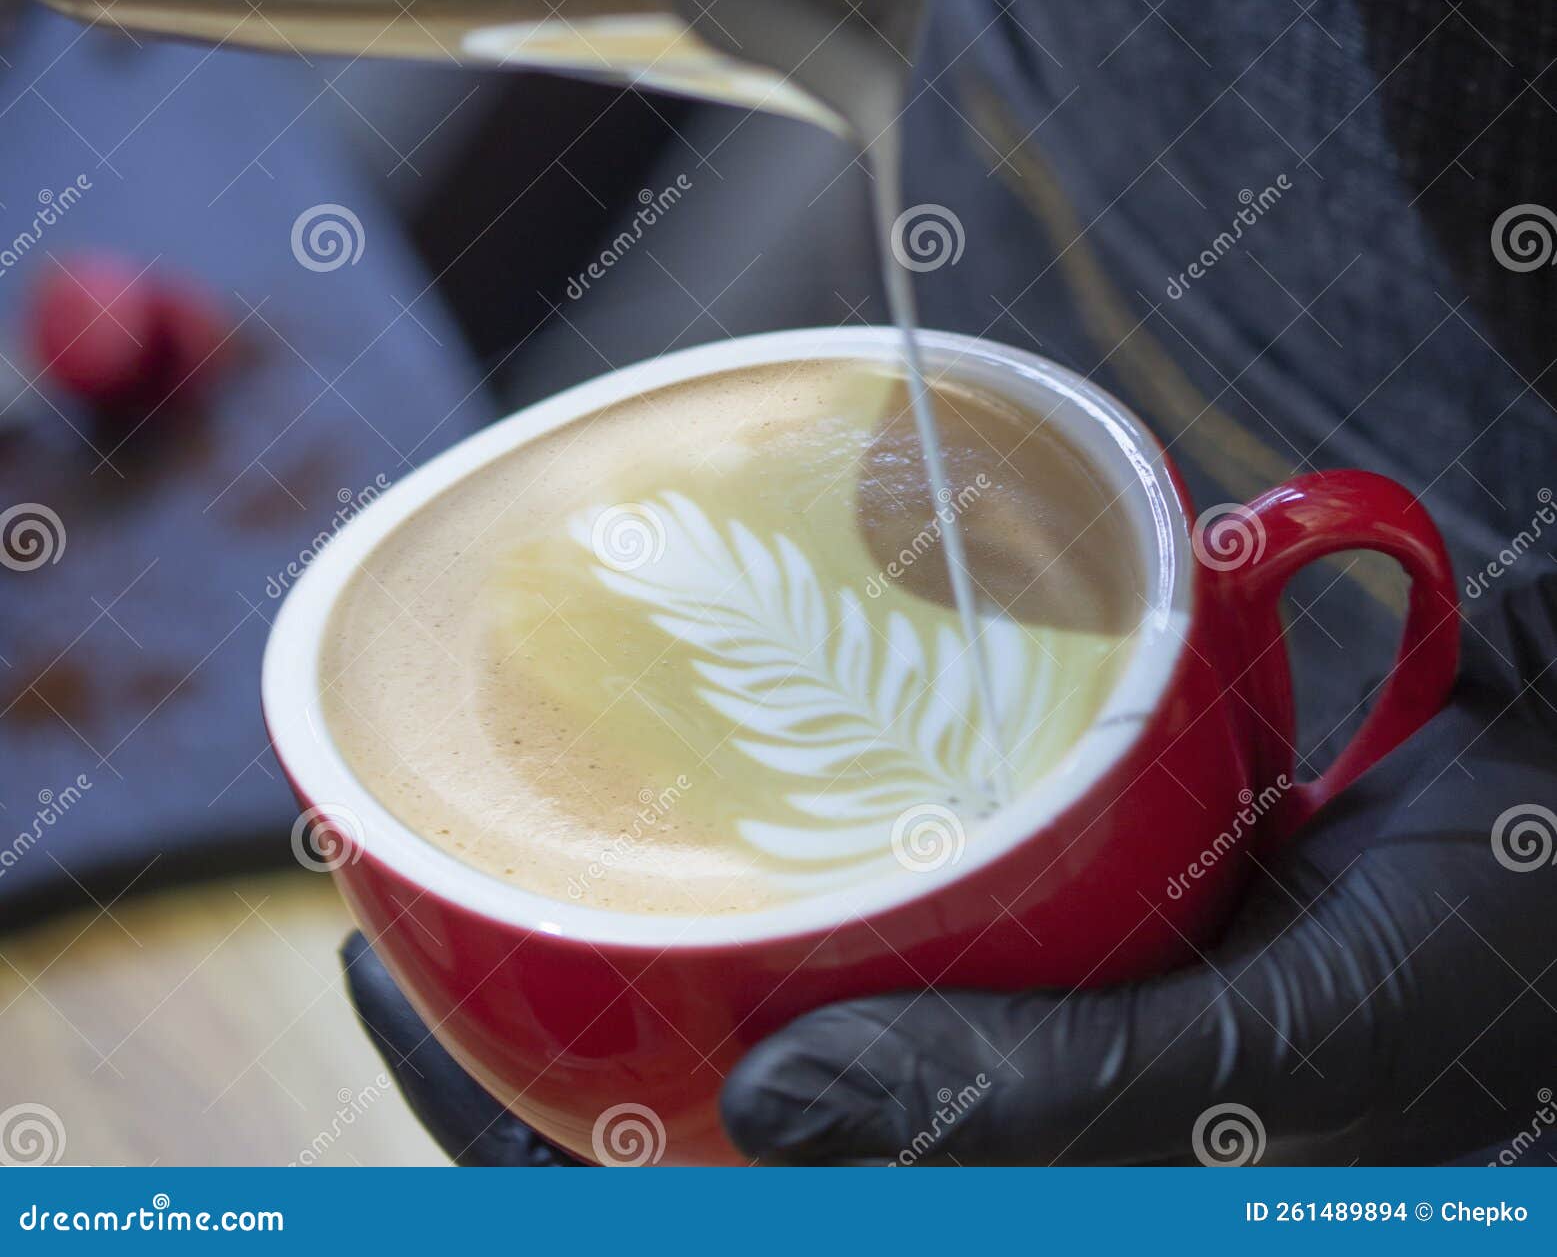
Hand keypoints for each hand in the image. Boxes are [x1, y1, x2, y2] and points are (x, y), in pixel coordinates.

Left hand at [344, 578, 1556, 1166]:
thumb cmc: (1491, 951)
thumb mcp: (1298, 1054)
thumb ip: (1058, 1106)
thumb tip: (771, 1127)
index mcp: (1024, 1178)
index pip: (709, 1211)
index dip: (512, 1153)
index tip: (374, 994)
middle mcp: (990, 1116)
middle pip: (698, 1116)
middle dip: (521, 1021)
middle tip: (384, 871)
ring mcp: (1002, 1013)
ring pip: (758, 998)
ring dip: (616, 920)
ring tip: (487, 809)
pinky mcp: (1039, 917)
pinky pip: (852, 899)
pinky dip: (754, 842)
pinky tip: (693, 752)